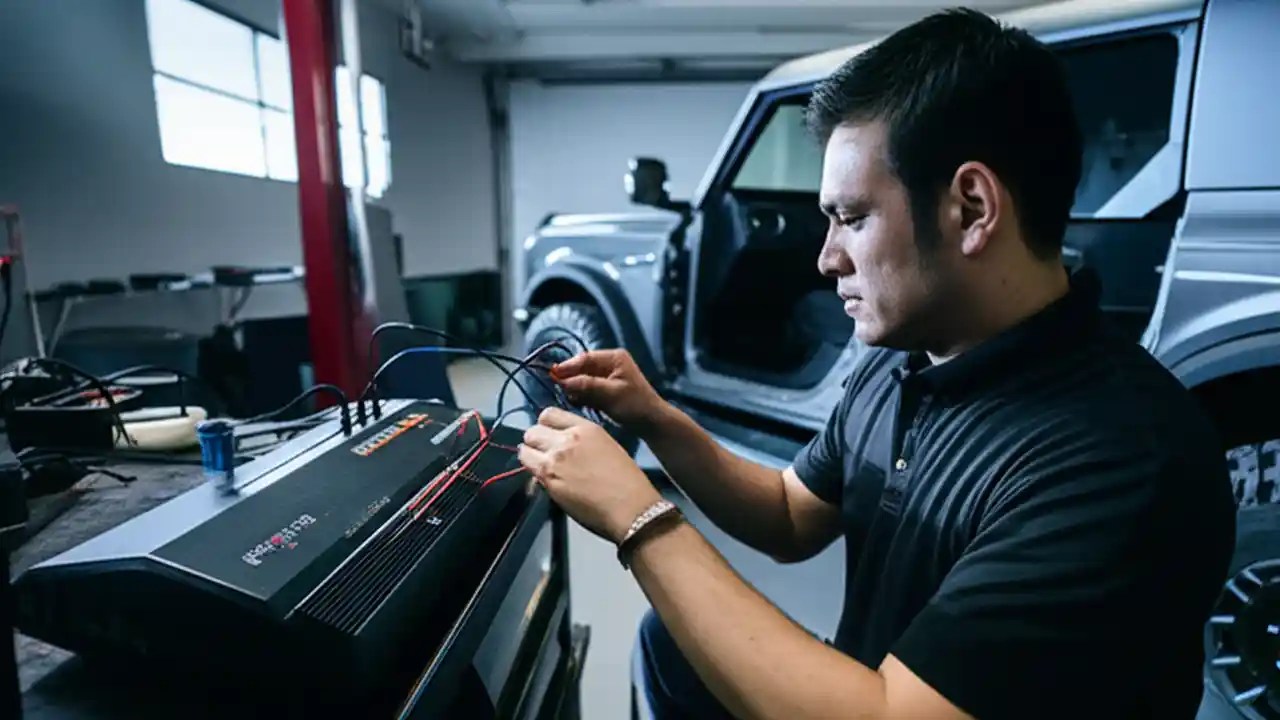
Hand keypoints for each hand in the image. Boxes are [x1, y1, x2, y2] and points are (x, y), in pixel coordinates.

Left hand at [519, 407, 662, 542]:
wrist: (629, 506)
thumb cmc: (627, 481)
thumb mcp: (607, 447)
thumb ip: (583, 442)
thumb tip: (566, 447)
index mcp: (585, 428)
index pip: (549, 414)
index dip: (546, 426)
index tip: (550, 436)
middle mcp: (567, 438)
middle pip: (533, 430)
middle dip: (536, 441)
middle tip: (543, 453)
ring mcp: (555, 458)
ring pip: (525, 448)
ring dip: (530, 455)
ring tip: (539, 465)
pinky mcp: (548, 479)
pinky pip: (528, 468)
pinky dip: (532, 471)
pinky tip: (543, 479)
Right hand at [551, 349, 665, 433]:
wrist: (651, 422)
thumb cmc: (635, 405)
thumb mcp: (610, 394)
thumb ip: (586, 385)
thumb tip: (562, 380)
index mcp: (614, 358)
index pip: (585, 358)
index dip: (568, 366)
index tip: (553, 375)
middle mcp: (609, 364)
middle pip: (582, 368)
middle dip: (572, 379)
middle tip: (561, 389)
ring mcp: (607, 377)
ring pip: (582, 379)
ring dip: (576, 389)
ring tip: (574, 399)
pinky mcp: (605, 390)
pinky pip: (587, 389)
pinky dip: (582, 396)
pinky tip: (580, 403)